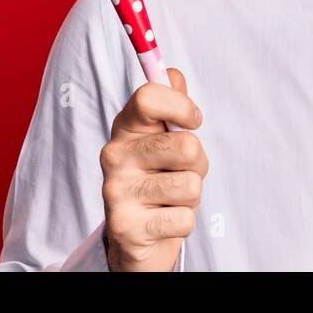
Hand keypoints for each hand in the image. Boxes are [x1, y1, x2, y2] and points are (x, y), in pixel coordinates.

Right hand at [99, 68, 207, 270]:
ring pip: (191, 185)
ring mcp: (116, 192)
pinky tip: (163, 221)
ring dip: (191, 196)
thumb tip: (173, 74)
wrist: (136, 237)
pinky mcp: (126, 227)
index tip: (193, 121)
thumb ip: (171, 103)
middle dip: (198, 163)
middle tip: (180, 172)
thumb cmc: (158, 178)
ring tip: (170, 198)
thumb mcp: (164, 137)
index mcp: (125, 127)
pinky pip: (184, 219)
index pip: (149, 96)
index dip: (182, 106)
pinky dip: (183, 223)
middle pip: (187, 145)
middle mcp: (114, 155)